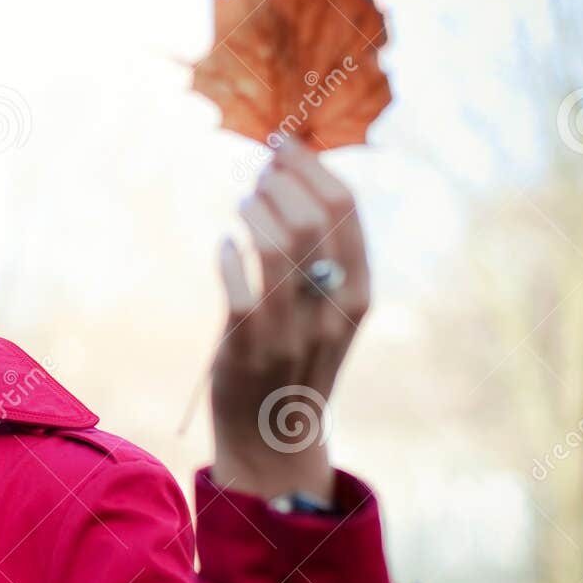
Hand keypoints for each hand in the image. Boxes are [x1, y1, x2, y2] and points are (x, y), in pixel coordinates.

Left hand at [210, 137, 369, 503]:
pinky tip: (224, 245)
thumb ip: (324, 258)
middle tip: (259, 168)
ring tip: (244, 202)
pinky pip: (242, 292)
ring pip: (281, 248)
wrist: (277, 439)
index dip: (312, 166)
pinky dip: (230, 257)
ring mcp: (292, 332)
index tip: (284, 144)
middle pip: (314, 219)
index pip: (346, 211)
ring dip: (256, 210)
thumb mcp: (327, 310)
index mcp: (358, 294)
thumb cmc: (297, 362)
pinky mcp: (250, 351)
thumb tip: (297, 183)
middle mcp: (332, 311)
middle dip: (282, 180)